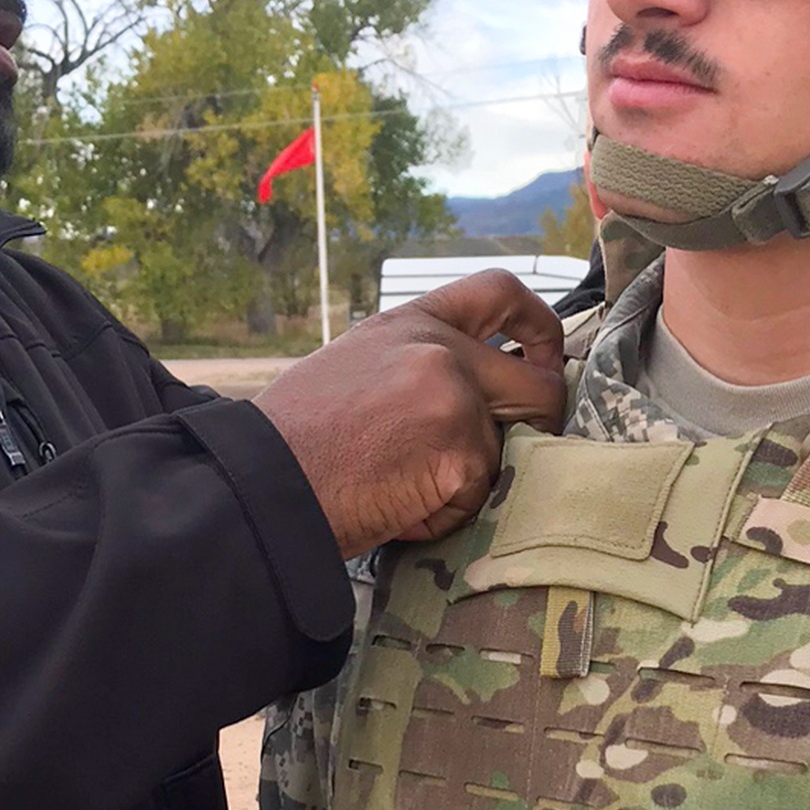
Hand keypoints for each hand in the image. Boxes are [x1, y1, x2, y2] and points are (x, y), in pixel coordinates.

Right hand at [255, 272, 565, 559]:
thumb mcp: (354, 367)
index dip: (539, 323)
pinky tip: (394, 510)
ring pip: (505, 452)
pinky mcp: (461, 454)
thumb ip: (415, 364)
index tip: (546, 355)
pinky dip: (441, 518)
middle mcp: (439, 351)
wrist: (263, 482)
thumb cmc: (294, 440)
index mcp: (410, 325)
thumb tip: (472, 390)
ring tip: (402, 490)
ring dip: (465, 484)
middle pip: (538, 383)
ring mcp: (455, 400)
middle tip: (513, 454)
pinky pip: (477, 499)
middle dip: (538, 425)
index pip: (498, 292)